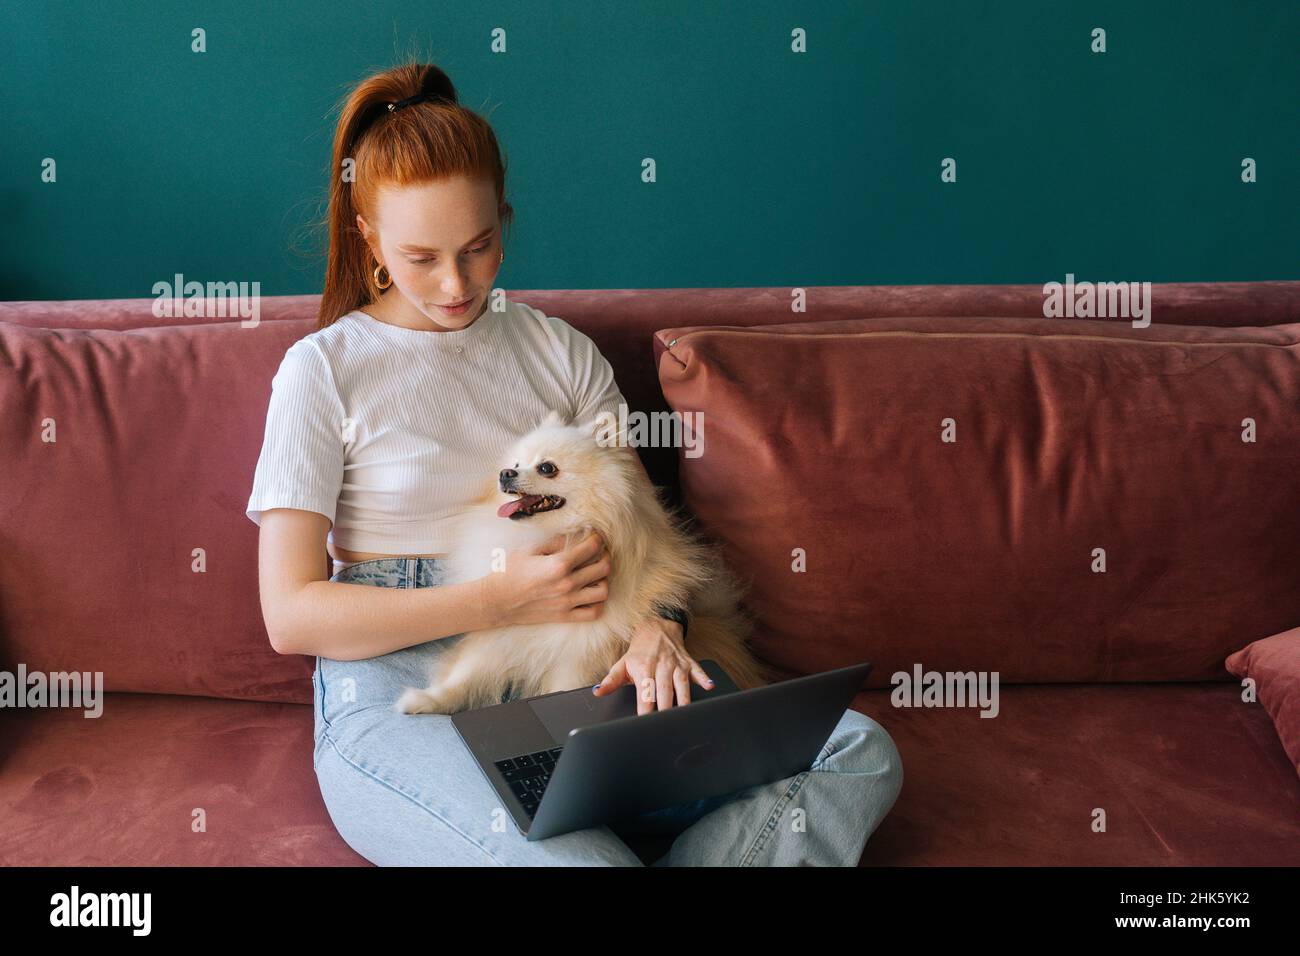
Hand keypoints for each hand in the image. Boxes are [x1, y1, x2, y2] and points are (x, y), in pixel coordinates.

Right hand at [482, 529, 610, 627]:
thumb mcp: (530, 549)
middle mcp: (567, 584)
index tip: (595, 537)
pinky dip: (598, 603)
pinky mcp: (564, 616)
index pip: (592, 547)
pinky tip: (591, 594)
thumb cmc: (510, 571)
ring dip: (604, 580)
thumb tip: (575, 537)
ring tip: (596, 574)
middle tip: (599, 553)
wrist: (496, 601)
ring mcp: (567, 602)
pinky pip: (593, 612)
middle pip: (603, 568)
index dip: (597, 539)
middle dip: (605, 556)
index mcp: (559, 564)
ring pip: (603, 591)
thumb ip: (555, 542)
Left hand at [591, 615, 714, 713]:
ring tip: (685, 716)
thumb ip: (611, 681)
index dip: (645, 709)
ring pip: (681, 684)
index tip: (645, 723)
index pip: (644, 693)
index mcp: (643, 668)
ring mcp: (677, 664)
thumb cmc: (639, 650)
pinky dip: (704, 678)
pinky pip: (698, 671)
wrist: (657, 625)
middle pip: (664, 691)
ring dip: (684, 700)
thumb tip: (597, 692)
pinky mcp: (689, 662)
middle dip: (665, 709)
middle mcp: (661, 665)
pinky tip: (710, 686)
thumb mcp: (622, 663)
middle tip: (666, 727)